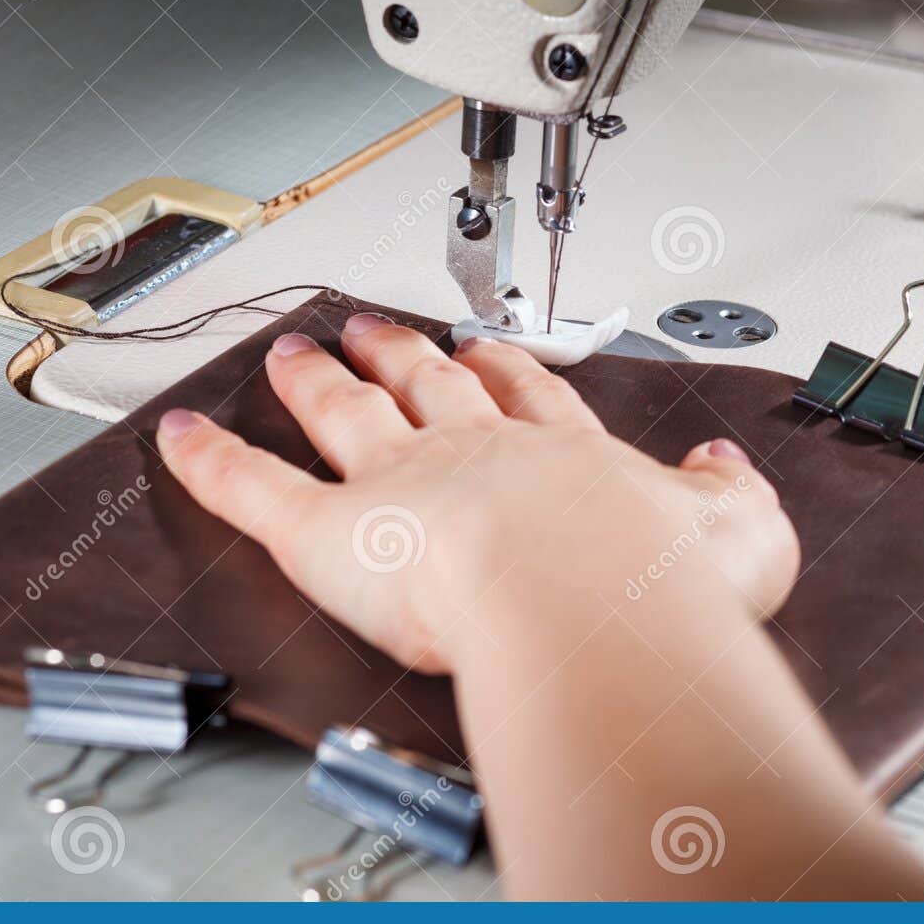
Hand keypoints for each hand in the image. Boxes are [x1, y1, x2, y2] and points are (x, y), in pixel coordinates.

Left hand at [156, 312, 799, 674]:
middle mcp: (474, 456)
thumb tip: (725, 468)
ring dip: (316, 384)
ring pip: (344, 417)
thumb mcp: (743, 538)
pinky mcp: (328, 530)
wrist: (585, 597)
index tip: (486, 348)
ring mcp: (398, 484)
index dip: (501, 375)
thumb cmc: (655, 580)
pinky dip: (213, 463)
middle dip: (400, 355)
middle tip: (378, 326)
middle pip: (426, 390)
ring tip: (294, 353)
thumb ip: (734, 500)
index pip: (525, 404)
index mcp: (561, 462)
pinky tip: (180, 434)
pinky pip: (255, 489)